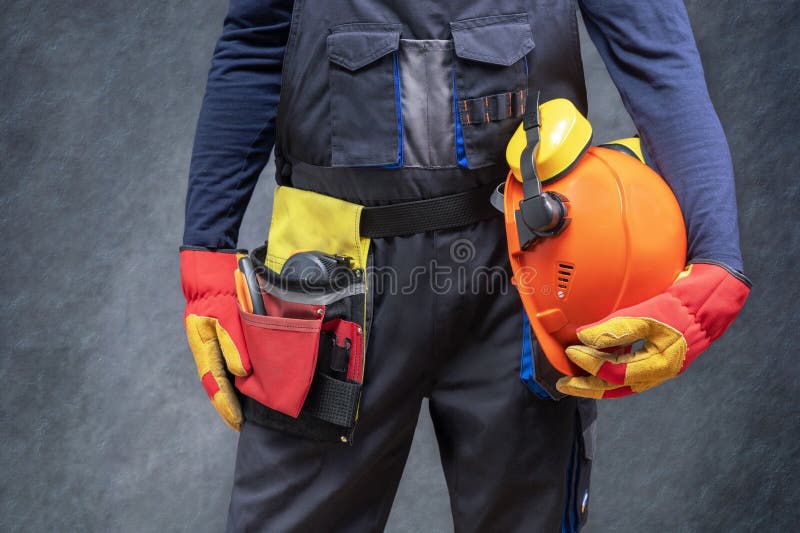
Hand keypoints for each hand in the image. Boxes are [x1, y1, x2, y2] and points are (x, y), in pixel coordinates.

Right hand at [180, 248, 251, 429]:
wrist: (210, 266)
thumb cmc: (218, 288)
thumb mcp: (227, 315)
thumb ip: (234, 344)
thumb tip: (241, 373)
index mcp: (204, 346)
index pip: (215, 384)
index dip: (226, 405)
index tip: (237, 422)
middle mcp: (206, 348)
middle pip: (216, 383)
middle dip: (229, 404)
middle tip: (241, 422)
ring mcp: (211, 342)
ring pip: (222, 373)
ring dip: (233, 391)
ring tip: (245, 409)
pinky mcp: (219, 334)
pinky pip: (227, 360)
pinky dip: (236, 374)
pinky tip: (246, 381)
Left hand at [556, 263, 749, 398]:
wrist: (708, 302)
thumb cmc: (681, 306)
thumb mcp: (648, 314)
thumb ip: (616, 327)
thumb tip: (583, 336)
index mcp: (658, 365)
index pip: (616, 371)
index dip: (591, 363)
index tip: (571, 350)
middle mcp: (658, 373)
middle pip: (616, 387)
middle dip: (588, 387)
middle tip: (564, 385)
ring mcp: (658, 370)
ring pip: (622, 384)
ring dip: (597, 382)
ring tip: (575, 379)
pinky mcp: (656, 362)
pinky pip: (629, 374)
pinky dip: (611, 372)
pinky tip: (597, 363)